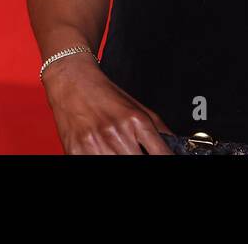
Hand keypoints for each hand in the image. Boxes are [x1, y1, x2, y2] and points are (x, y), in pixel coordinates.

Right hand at [42, 56, 172, 154]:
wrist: (72, 82)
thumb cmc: (104, 94)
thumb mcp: (138, 108)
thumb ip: (159, 129)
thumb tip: (175, 145)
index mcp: (136, 121)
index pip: (161, 153)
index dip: (167, 158)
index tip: (169, 159)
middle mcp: (117, 134)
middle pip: (140, 162)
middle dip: (143, 159)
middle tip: (139, 152)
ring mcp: (96, 145)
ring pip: (118, 166)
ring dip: (123, 160)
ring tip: (122, 152)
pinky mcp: (77, 152)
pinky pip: (94, 164)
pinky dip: (103, 161)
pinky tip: (106, 153)